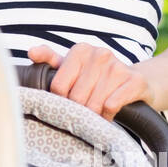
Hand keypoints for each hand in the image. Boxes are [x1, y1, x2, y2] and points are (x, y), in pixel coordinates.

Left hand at [25, 43, 157, 121]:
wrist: (136, 82)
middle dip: (79, 111)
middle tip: (84, 113)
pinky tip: (110, 113)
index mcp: (80, 50)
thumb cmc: (97, 77)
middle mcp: (99, 54)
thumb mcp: (73, 67)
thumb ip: (50, 60)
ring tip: (97, 114)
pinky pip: (111, 106)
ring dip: (94, 116)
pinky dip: (108, 116)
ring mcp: (118, 67)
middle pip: (76, 98)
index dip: (61, 102)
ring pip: (93, 104)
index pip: (58, 87)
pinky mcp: (135, 81)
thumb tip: (31, 52)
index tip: (69, 103)